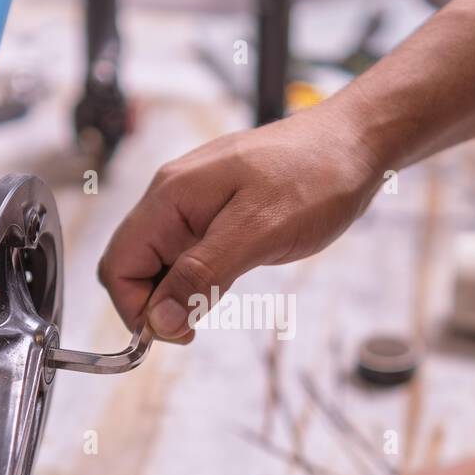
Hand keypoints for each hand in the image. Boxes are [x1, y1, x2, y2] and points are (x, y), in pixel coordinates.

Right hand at [97, 99, 383, 341]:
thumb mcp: (259, 232)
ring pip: (160, 262)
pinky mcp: (216, 211)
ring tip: (214, 305)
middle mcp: (172, 196)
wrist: (356, 142)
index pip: (118, 265)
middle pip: (132, 265)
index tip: (177, 332)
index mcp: (171, 196)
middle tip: (195, 328)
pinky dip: (196, 279)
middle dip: (154, 305)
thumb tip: (158, 319)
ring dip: (177, 294)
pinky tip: (223, 287)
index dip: (136, 309)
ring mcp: (193, 203)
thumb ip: (203, 274)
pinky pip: (187, 253)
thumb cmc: (316, 176)